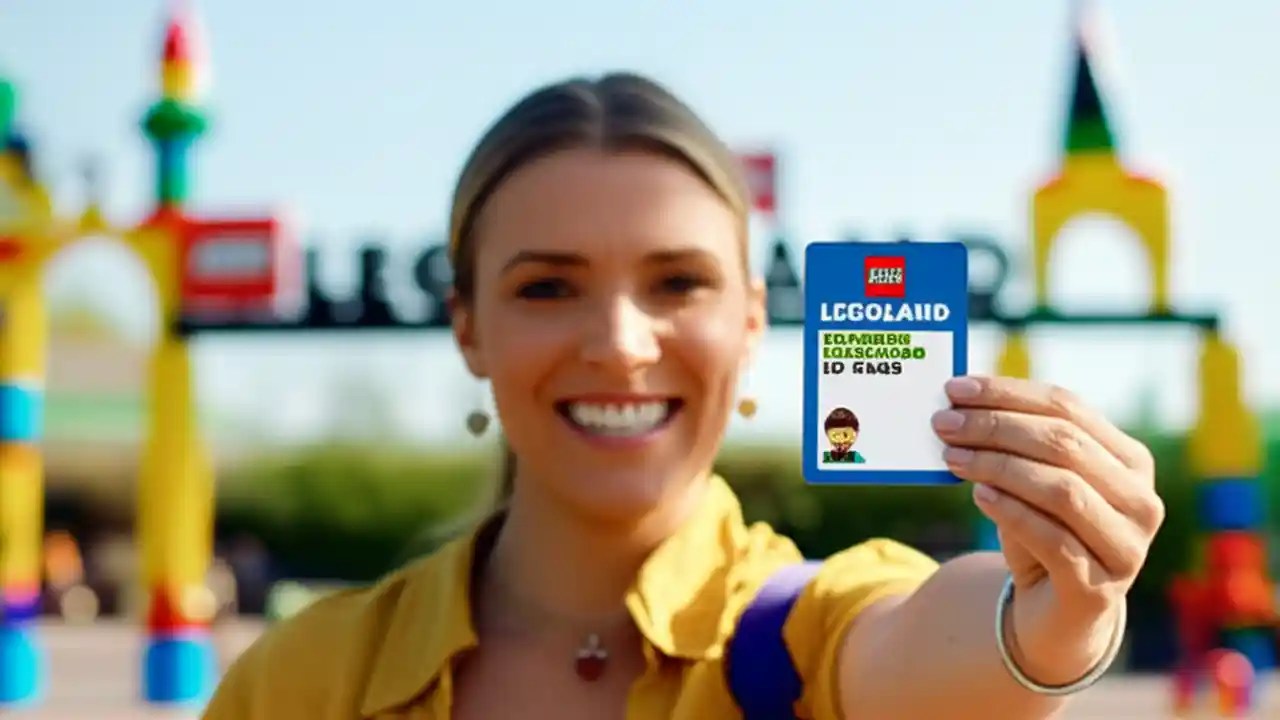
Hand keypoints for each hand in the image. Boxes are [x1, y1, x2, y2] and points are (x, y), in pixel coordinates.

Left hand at [931, 375, 1165, 684]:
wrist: (1056, 613)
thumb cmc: (1041, 533)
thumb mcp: (1030, 484)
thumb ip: (1013, 445)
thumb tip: (958, 404)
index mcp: (1130, 460)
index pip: (1069, 408)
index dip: (1009, 394)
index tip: (955, 389)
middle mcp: (1140, 500)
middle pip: (1065, 444)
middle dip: (996, 427)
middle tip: (944, 423)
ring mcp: (1127, 547)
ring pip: (1063, 490)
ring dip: (999, 466)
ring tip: (953, 458)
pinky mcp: (1099, 588)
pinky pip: (1053, 540)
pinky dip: (1012, 511)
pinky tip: (979, 494)